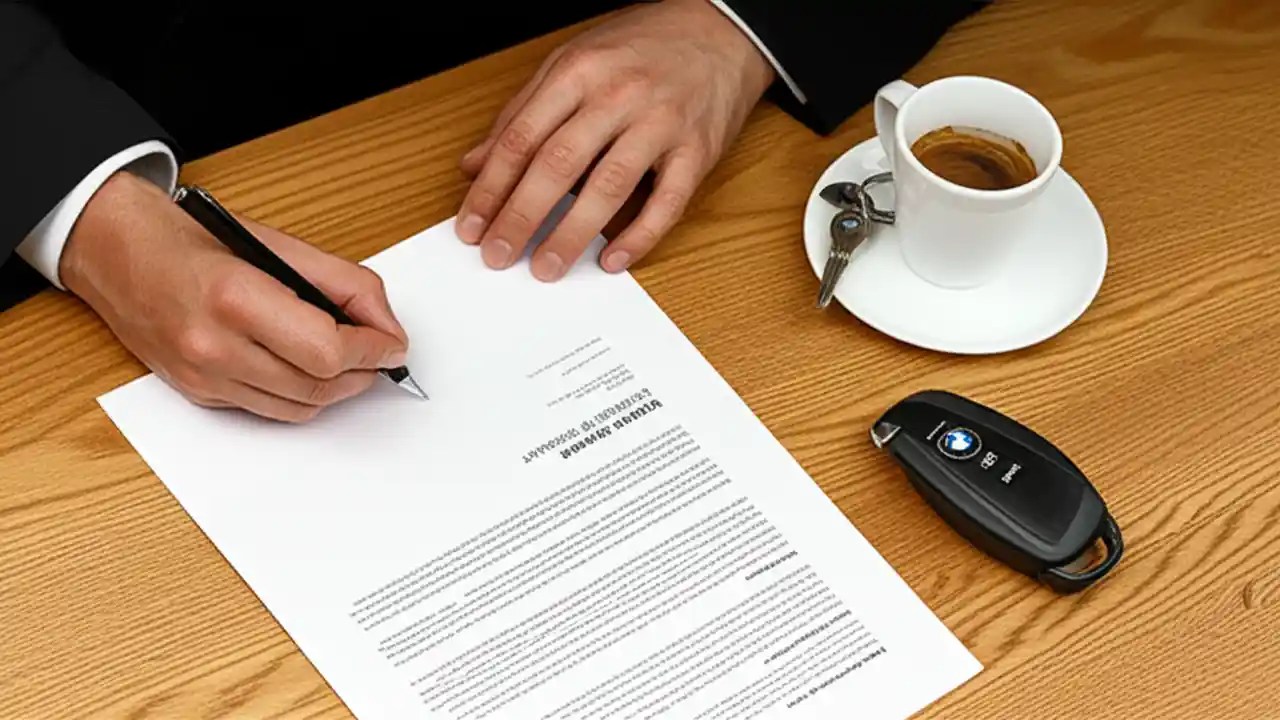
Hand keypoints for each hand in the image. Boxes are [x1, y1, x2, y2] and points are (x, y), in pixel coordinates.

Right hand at [61, 172, 408, 422]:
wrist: (116, 251)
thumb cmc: (195, 241)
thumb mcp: (280, 245)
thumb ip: (344, 283)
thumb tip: (388, 325)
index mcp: (238, 298)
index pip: (329, 349)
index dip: (373, 351)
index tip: (394, 345)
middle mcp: (215, 345)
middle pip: (318, 385)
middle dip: (362, 373)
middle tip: (380, 355)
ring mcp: (203, 376)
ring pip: (297, 408)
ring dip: (335, 390)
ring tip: (351, 363)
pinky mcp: (197, 393)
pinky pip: (267, 409)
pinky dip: (298, 395)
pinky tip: (305, 368)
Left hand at [456, 0, 773, 280]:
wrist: (721, 29)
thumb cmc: (644, 46)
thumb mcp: (572, 60)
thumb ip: (522, 112)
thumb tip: (476, 164)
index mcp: (578, 71)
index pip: (521, 139)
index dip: (491, 188)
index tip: (471, 227)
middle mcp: (618, 95)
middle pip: (558, 165)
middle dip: (521, 217)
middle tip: (498, 255)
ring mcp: (661, 123)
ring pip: (609, 187)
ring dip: (572, 234)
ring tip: (546, 267)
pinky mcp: (698, 150)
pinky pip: (667, 202)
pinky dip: (639, 236)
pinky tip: (612, 260)